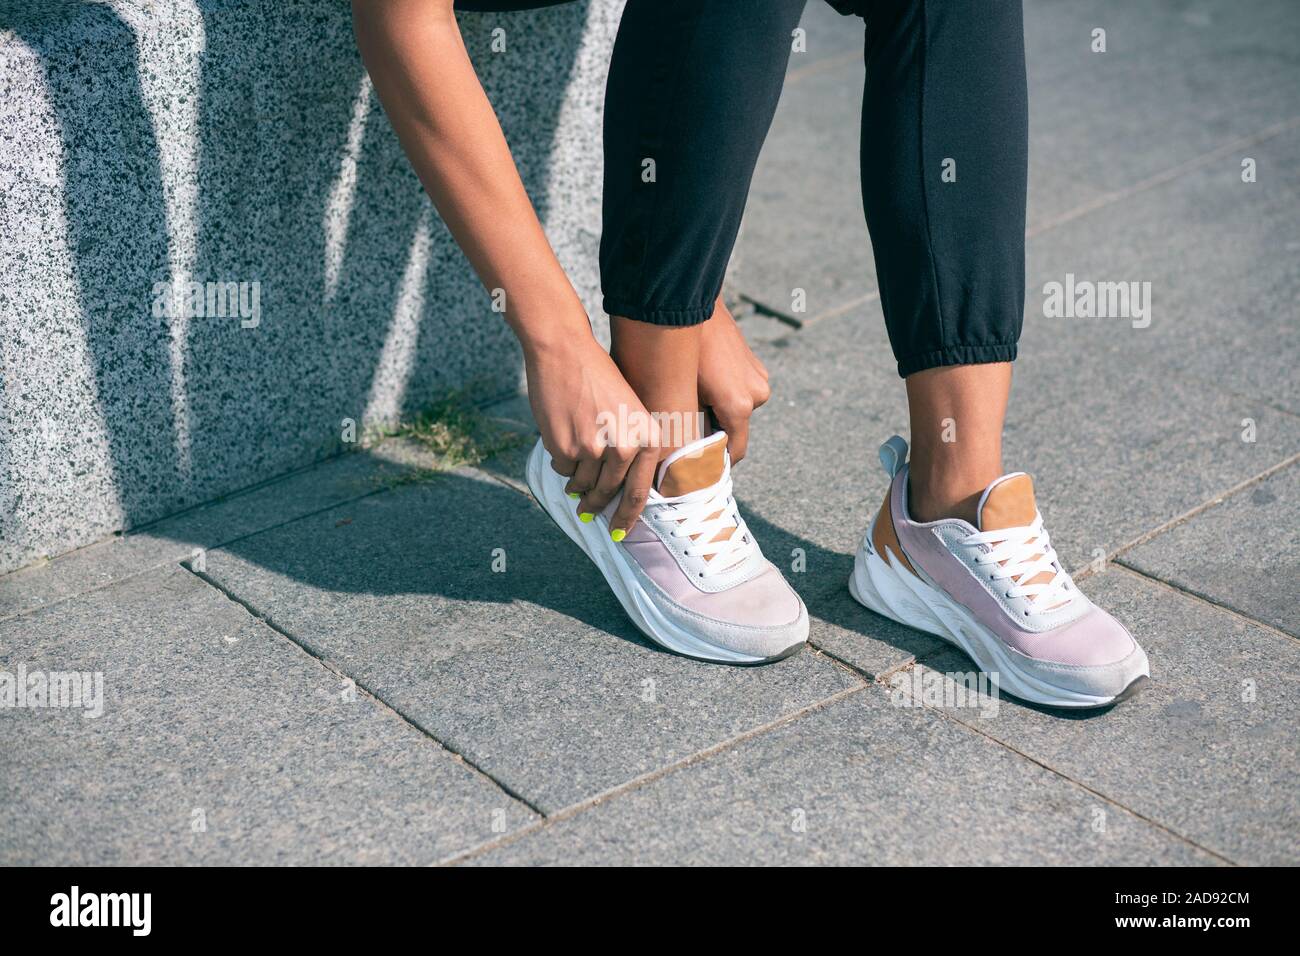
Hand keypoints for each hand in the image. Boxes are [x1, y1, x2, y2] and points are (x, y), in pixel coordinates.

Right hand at [522, 329, 660, 535]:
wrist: (565, 352)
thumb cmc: (598, 379)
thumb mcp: (630, 411)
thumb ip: (631, 448)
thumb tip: (618, 492)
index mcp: (647, 438)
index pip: (639, 492)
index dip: (627, 517)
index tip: (619, 533)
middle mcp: (625, 448)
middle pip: (608, 492)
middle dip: (595, 506)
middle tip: (587, 513)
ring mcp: (594, 451)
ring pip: (582, 484)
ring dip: (576, 483)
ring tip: (573, 470)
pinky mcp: (566, 449)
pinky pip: (563, 470)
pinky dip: (561, 462)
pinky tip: (562, 439)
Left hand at [696, 301, 769, 462]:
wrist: (689, 305)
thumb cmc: (680, 352)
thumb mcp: (681, 394)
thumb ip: (688, 427)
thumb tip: (680, 455)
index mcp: (738, 405)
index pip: (735, 452)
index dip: (716, 464)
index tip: (698, 471)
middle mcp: (755, 395)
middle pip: (735, 429)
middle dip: (714, 435)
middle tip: (687, 438)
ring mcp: (758, 378)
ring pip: (737, 409)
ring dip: (719, 412)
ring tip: (693, 403)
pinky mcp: (755, 365)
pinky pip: (740, 390)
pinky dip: (725, 394)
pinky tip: (704, 383)